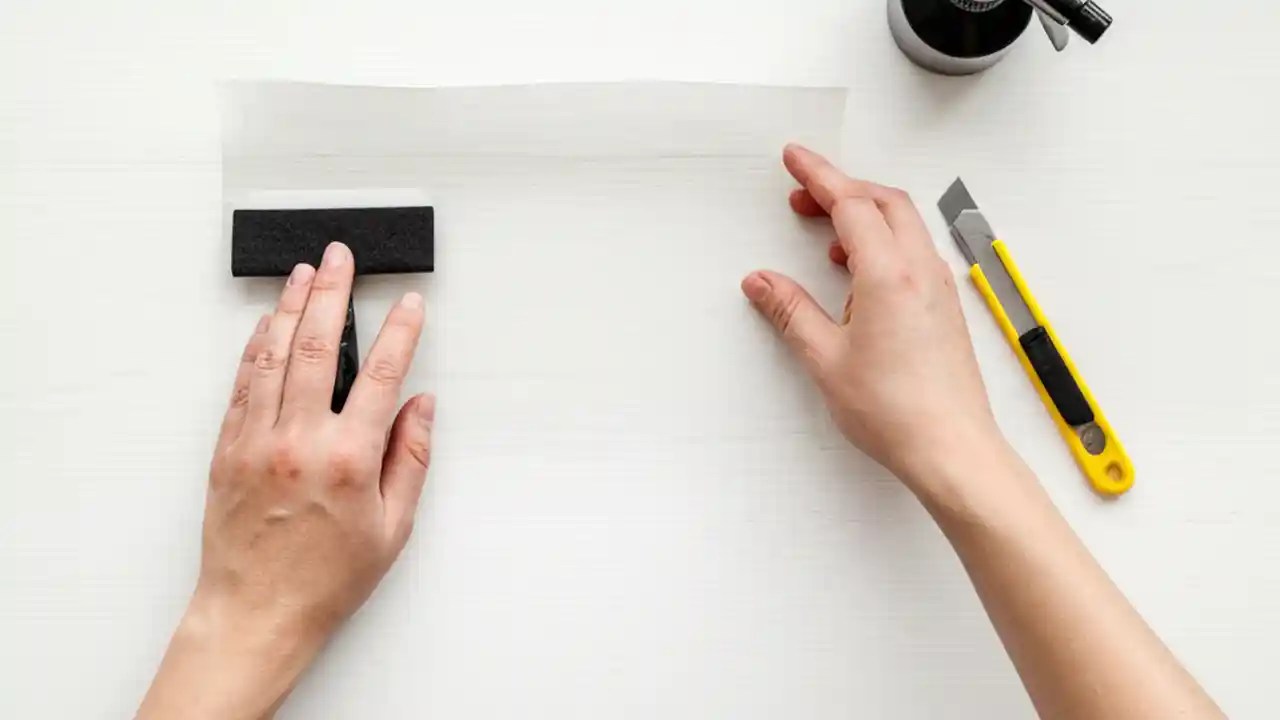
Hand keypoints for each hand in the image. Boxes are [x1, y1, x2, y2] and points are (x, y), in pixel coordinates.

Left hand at [139, 241, 433, 718]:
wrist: (255, 613)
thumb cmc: (325, 579)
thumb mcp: (393, 528)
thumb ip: (410, 459)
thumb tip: (421, 406)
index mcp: (346, 459)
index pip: (381, 374)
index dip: (399, 332)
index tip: (409, 305)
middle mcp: (298, 440)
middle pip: (318, 345)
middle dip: (332, 292)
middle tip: (340, 257)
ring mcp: (256, 440)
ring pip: (273, 354)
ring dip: (290, 307)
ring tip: (304, 273)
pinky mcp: (227, 448)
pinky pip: (242, 383)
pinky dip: (256, 347)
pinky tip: (266, 324)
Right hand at [742, 145, 1007, 497]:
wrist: (952, 449)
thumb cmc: (896, 411)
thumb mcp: (825, 359)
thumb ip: (791, 312)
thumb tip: (762, 282)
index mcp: (889, 275)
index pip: (851, 204)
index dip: (819, 176)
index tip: (794, 159)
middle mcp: (920, 272)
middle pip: (883, 202)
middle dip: (840, 188)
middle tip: (802, 193)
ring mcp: (937, 288)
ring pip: (902, 225)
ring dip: (863, 214)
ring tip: (824, 230)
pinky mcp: (943, 308)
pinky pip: (913, 252)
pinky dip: (882, 241)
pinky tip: (857, 272)